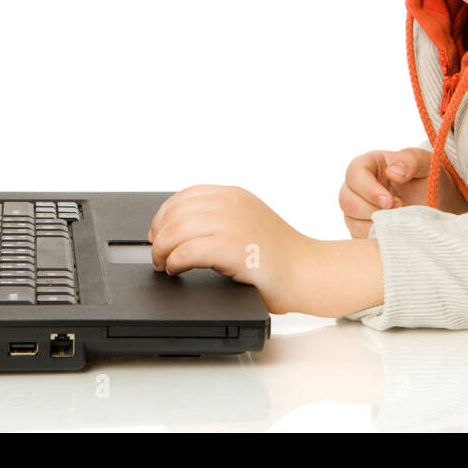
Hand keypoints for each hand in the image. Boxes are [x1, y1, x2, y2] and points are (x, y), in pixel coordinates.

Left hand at [148, 184, 309, 314]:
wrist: (309, 273)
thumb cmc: (280, 256)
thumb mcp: (247, 223)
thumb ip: (218, 219)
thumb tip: (176, 228)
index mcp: (234, 195)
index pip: (184, 196)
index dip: (163, 216)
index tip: (158, 234)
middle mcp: (232, 204)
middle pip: (175, 213)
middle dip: (160, 236)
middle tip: (159, 255)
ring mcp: (233, 224)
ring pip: (176, 231)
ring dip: (162, 251)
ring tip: (165, 265)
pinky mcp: (233, 248)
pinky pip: (187, 251)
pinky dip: (174, 262)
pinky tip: (177, 270)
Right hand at [338, 147, 432, 237]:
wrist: (436, 205)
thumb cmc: (427, 180)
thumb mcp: (425, 163)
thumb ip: (410, 159)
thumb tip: (393, 172)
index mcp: (369, 165)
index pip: (354, 173)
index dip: (368, 189)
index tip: (389, 201)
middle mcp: (357, 188)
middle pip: (346, 200)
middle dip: (372, 209)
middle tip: (399, 211)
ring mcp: (357, 210)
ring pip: (352, 221)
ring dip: (376, 225)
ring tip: (400, 221)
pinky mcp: (362, 230)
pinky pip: (360, 238)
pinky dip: (378, 238)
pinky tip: (396, 232)